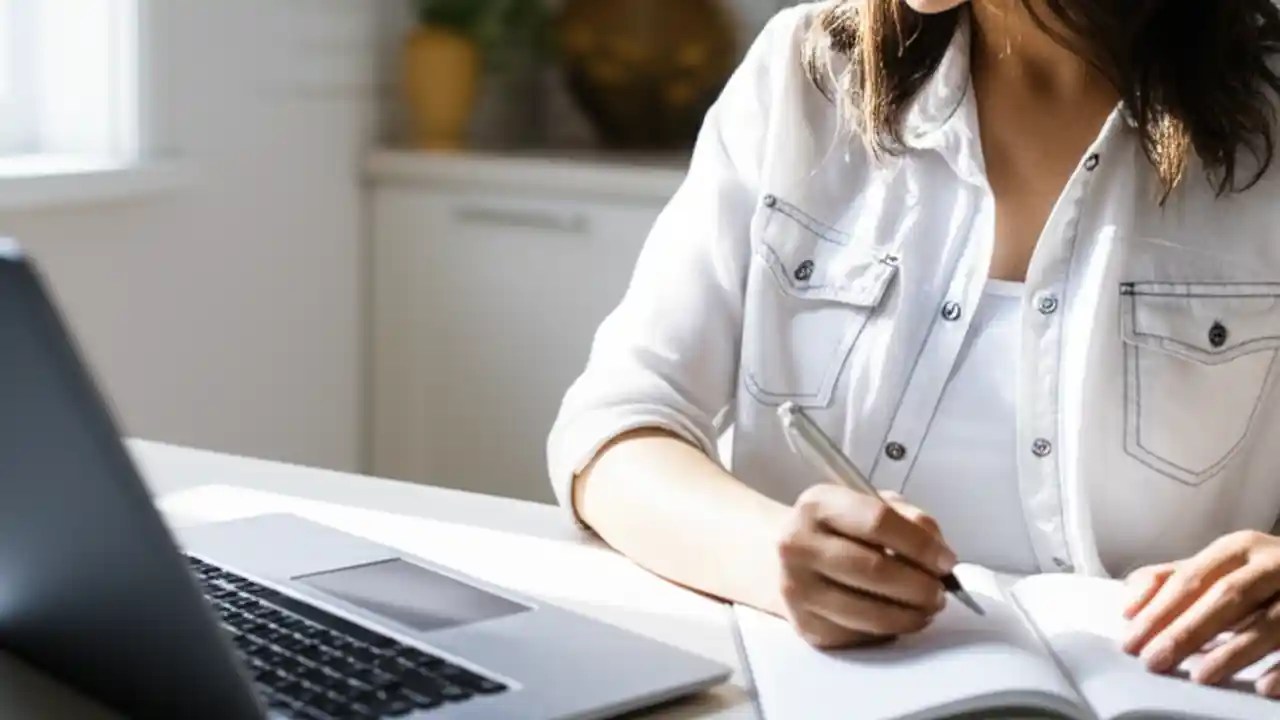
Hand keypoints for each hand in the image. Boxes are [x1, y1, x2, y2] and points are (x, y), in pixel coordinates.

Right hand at [775, 485, 957, 648]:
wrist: (785, 558)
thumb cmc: (839, 530)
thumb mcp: (869, 505)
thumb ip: (908, 519)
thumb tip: (939, 555)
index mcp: (818, 505)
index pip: (877, 521)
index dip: (920, 545)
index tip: (946, 561)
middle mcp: (798, 545)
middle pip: (874, 570)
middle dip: (919, 586)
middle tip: (940, 592)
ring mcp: (797, 589)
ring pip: (869, 612)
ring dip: (910, 615)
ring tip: (927, 609)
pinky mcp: (805, 626)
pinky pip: (860, 635)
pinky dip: (889, 631)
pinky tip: (898, 618)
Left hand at [1122, 530, 1279, 696]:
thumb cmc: (1259, 574)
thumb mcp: (1219, 566)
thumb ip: (1173, 579)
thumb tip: (1129, 603)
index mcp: (1238, 549)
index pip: (1191, 578)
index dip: (1159, 609)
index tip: (1132, 640)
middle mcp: (1272, 564)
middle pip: (1226, 597)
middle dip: (1187, 631)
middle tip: (1154, 660)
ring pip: (1269, 622)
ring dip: (1233, 651)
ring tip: (1200, 676)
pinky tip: (1264, 687)